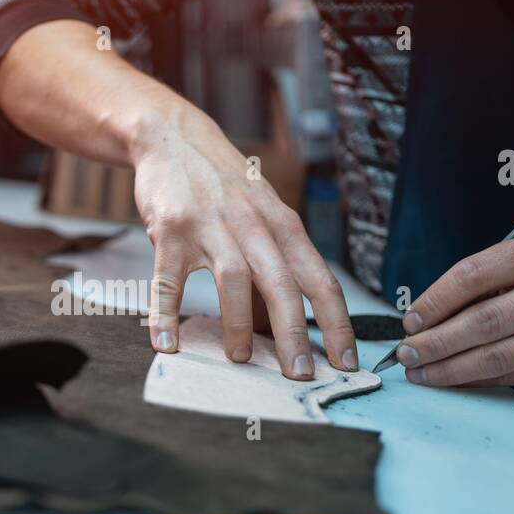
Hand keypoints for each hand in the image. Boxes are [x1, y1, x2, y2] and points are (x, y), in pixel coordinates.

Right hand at [132, 113, 356, 379]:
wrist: (173, 138)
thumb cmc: (224, 187)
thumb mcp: (263, 214)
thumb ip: (277, 261)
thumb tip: (285, 325)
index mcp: (283, 226)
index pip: (321, 280)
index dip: (337, 324)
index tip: (346, 363)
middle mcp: (252, 225)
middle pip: (282, 285)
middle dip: (295, 336)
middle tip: (301, 375)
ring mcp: (211, 227)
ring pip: (234, 281)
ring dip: (239, 326)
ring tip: (241, 360)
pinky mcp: (171, 232)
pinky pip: (169, 282)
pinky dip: (166, 316)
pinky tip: (168, 345)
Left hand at [394, 227, 513, 388]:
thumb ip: (486, 278)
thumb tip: (426, 318)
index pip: (474, 275)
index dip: (434, 301)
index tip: (410, 320)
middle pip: (482, 321)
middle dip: (435, 343)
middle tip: (406, 353)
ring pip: (495, 357)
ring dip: (448, 369)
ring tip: (419, 372)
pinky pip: (512, 377)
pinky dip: (475, 380)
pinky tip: (452, 379)